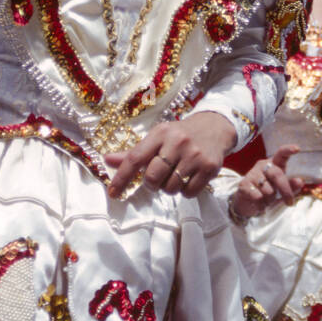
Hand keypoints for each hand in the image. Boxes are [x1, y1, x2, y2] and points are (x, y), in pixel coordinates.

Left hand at [105, 112, 236, 198]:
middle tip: (157, 177)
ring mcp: (194, 155)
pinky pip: (188, 193)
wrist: (215, 127)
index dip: (122, 177)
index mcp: (160, 133)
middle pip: (152, 177)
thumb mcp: (157, 138)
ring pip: (170, 188)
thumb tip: (107, 160)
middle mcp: (177, 142)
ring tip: (175, 174)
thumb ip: (133, 153)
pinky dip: (185, 191)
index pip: (135, 158)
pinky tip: (188, 178)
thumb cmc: (179, 135)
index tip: (113, 192)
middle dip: (151, 184)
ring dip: (169, 188)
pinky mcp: (209, 167)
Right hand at [230, 145, 300, 219]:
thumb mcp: (280, 189)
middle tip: (290, 203)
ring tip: (266, 200)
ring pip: (268, 190)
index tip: (297, 149)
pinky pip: (258, 197)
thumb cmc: (267, 192)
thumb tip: (300, 181)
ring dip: (270, 200)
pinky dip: (261, 204)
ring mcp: (252, 174)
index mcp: (273, 164)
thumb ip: (290, 185)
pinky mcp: (244, 184)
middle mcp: (262, 166)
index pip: (281, 154)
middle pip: (277, 175)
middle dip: (285, 191)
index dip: (288, 150)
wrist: (246, 201)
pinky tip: (259, 203)